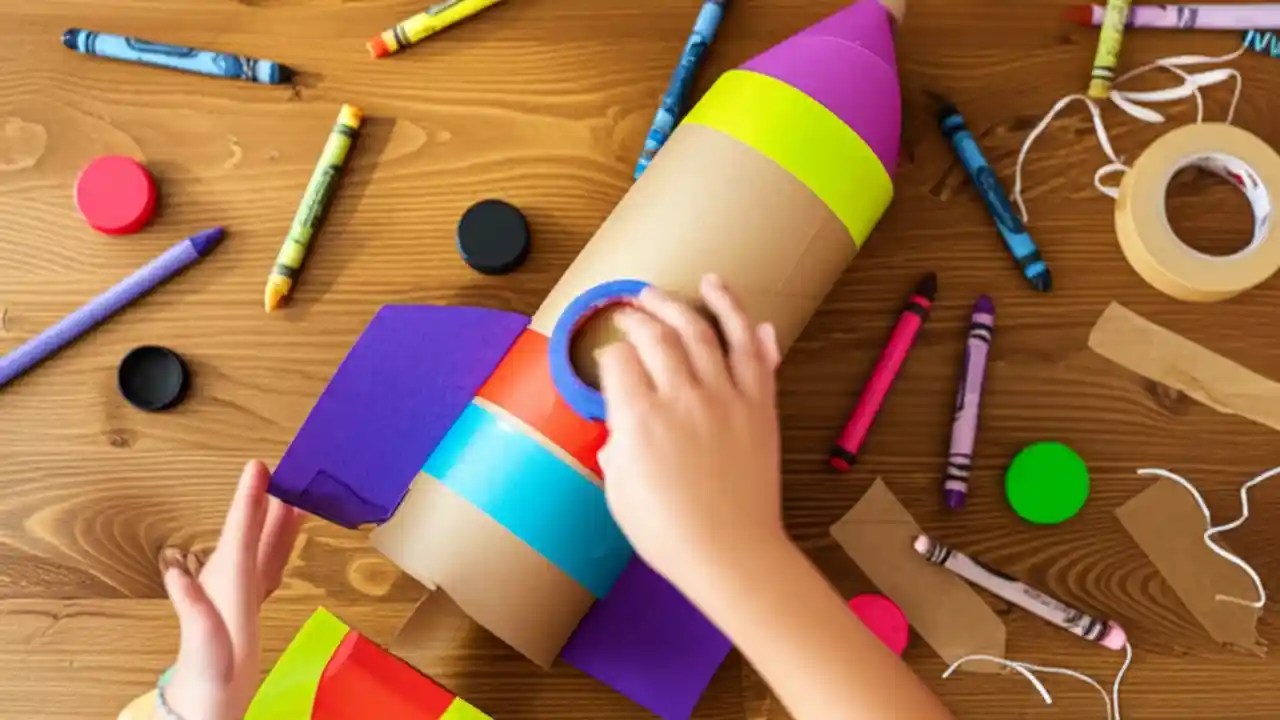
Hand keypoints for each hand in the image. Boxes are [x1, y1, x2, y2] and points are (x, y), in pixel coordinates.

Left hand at [161, 461, 303, 719]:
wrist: (209, 699)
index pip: (239, 531)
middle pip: (253, 527)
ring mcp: (242, 584)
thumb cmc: (208, 675)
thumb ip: (192, 608)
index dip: (249, 498)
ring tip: (296, 485)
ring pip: (265, 538)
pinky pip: (272, 556)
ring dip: (279, 512)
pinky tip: (293, 523)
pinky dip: (284, 536)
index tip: (258, 466)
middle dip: (268, 494)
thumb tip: (174, 573)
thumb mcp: (203, 644)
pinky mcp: (252, 595)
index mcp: (225, 582)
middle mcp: (230, 576)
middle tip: (289, 463)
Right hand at [597, 274, 784, 588]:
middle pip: (658, 334)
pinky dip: (748, 327)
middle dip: (641, 313)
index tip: (609, 357)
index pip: (618, 359)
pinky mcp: (759, 407)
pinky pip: (756, 356)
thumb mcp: (619, 491)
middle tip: (633, 305)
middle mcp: (682, 397)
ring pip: (708, 330)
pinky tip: (741, 311)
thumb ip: (616, 445)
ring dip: (692, 302)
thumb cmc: (668, 532)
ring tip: (685, 285)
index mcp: (640, 418)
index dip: (609, 353)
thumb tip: (622, 425)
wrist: (731, 553)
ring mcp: (726, 398)